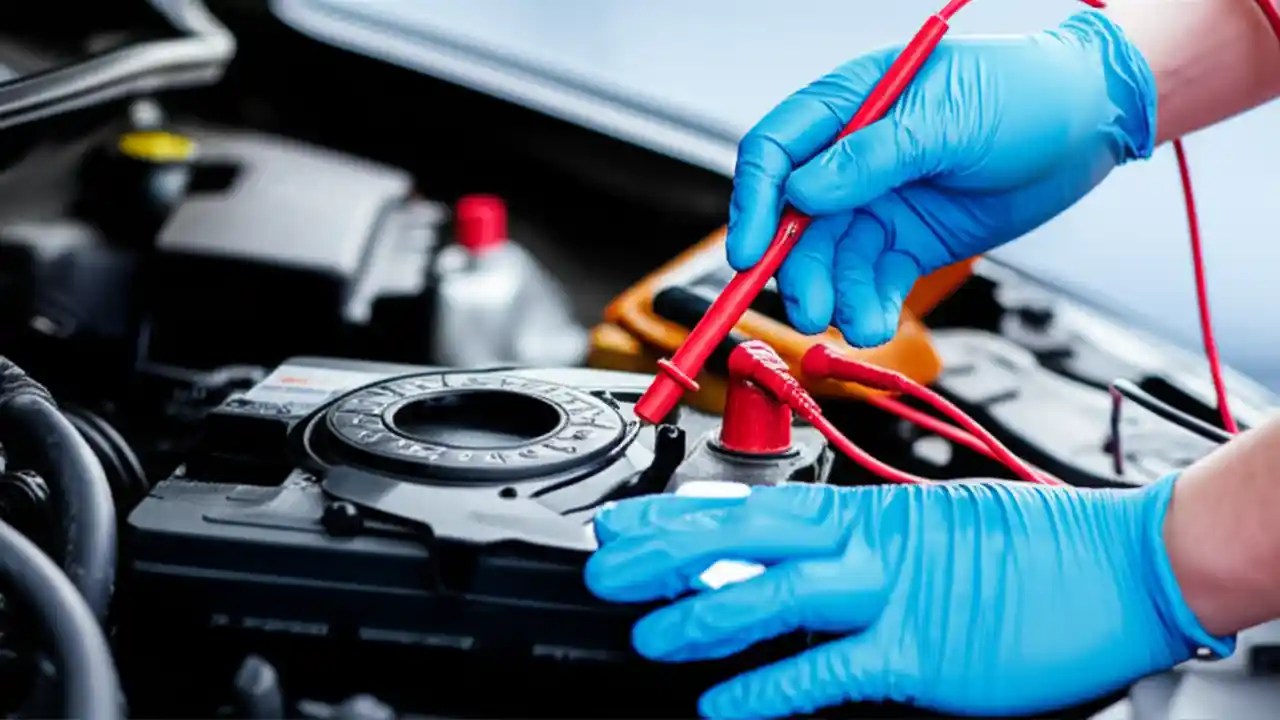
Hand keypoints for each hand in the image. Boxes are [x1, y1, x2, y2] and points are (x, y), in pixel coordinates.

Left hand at [584, 477, 1233, 718]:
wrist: (1123, 563)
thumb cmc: (1034, 549)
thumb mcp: (931, 530)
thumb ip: (859, 547)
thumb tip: (790, 567)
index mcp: (869, 513)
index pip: (753, 507)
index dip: (679, 516)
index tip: (623, 524)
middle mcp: (871, 544)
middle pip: (746, 537)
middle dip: (666, 552)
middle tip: (604, 566)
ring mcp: (895, 594)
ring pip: (775, 597)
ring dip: (704, 616)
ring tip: (647, 633)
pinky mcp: (923, 652)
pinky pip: (829, 670)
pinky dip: (770, 687)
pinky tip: (722, 702)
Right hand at [726, 10, 1156, 346]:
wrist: (1091, 123)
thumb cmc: (1024, 93)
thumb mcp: (947, 119)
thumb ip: (871, 158)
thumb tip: (802, 193)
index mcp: (849, 106)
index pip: (776, 151)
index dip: (755, 201)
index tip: (749, 250)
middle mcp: (851, 158)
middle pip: (795, 218)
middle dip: (795, 266)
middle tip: (808, 307)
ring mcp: (877, 203)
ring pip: (832, 258)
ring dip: (834, 294)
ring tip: (855, 325)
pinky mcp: (906, 243)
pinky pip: (872, 280)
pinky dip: (868, 304)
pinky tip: (873, 322)